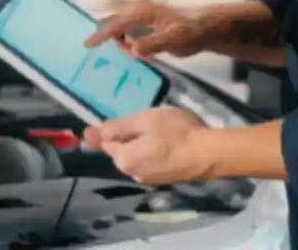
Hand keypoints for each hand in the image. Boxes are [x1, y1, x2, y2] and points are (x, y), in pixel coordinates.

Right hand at [83, 0, 205, 59]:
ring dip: (119, 39)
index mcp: (142, 12)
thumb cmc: (190, 33)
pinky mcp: (146, 21)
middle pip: (113, 19)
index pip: (115, 23)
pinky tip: (133, 51)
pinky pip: (127, 28)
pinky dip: (124, 38)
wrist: (205, 28)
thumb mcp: (173, 40)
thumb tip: (133, 49)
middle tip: (99, 48)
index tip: (87, 45)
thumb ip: (153, 44)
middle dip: (105, 32)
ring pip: (120, 24)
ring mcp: (142, 14)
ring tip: (138, 54)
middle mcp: (139, 9)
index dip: (100, 35)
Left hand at [83, 107, 211, 183]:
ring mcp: (150, 179)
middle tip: (150, 121)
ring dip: (144, 144)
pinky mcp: (165, 179)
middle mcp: (133, 174)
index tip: (134, 118)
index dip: (117, 127)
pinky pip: (151, 162)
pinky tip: (169, 143)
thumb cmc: (175, 132)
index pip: (107, 142)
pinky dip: (155, 152)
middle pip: (122, 151)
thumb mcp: (143, 120)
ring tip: (161, 130)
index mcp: (124, 160)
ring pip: (138, 156)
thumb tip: (87, 133)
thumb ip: (116, 128)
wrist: (209, 153)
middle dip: (131, 136)